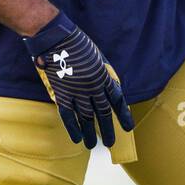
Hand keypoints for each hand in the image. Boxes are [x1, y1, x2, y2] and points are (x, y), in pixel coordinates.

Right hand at [23, 13, 134, 147]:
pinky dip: (73, 128)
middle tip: (111, 142)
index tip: (128, 126)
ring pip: (86, 117)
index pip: (117, 99)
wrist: (56, 39)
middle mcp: (93, 87)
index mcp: (103, 76)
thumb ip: (103, 71)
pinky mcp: (62, 94)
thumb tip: (109, 84)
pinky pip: (68, 115)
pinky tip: (77, 139)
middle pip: (103, 112)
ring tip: (93, 145)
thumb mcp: (97, 55)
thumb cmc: (76, 43)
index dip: (123, 114)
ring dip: (90, 132)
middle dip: (108, 128)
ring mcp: (77, 92)